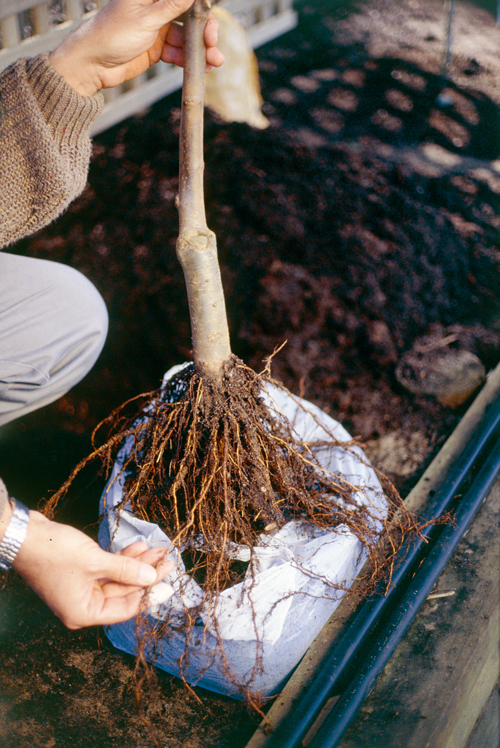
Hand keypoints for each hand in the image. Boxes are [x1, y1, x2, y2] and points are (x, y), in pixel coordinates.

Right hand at [12, 510, 173, 628]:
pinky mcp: (82, 571)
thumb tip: (151, 578)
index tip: (169, 582)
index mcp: (83, 613)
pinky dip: (123, 558)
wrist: (25, 534)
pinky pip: (108, 568)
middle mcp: (83, 604)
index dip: (148, 595)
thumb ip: (127, 570)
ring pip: (118, 578)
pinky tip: (140, 547)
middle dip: (146, 575)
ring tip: (158, 549)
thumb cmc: (54, 553)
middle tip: (168, 560)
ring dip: (137, 563)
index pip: (125, 609)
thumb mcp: (95, 562)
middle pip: (124, 592)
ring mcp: (82, 587)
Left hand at [49, 0, 223, 96]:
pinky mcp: (155, 49)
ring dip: (200, 50)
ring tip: (214, 61)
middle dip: (203, 30)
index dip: (198, 6)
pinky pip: (178, 53)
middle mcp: (154, 8)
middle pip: (188, 16)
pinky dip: (189, 60)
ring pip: (185, 37)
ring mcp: (156, 29)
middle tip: (212, 43)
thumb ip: (171, 5)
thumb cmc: (111, 35)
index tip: (210, 13)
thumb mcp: (146, 19)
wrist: (91, 65)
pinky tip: (201, 68)